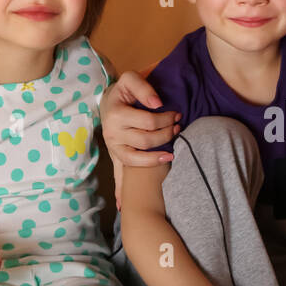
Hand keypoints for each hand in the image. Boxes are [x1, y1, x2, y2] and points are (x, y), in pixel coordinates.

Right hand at [101, 71, 179, 209]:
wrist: (108, 102)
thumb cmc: (124, 91)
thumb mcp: (131, 79)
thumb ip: (144, 88)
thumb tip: (158, 104)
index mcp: (115, 114)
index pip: (149, 122)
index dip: (166, 119)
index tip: (178, 115)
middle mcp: (111, 133)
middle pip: (146, 141)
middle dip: (166, 135)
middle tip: (178, 128)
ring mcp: (113, 148)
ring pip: (137, 160)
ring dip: (157, 158)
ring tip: (171, 153)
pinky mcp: (115, 158)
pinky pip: (118, 177)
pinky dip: (121, 192)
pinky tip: (122, 206)